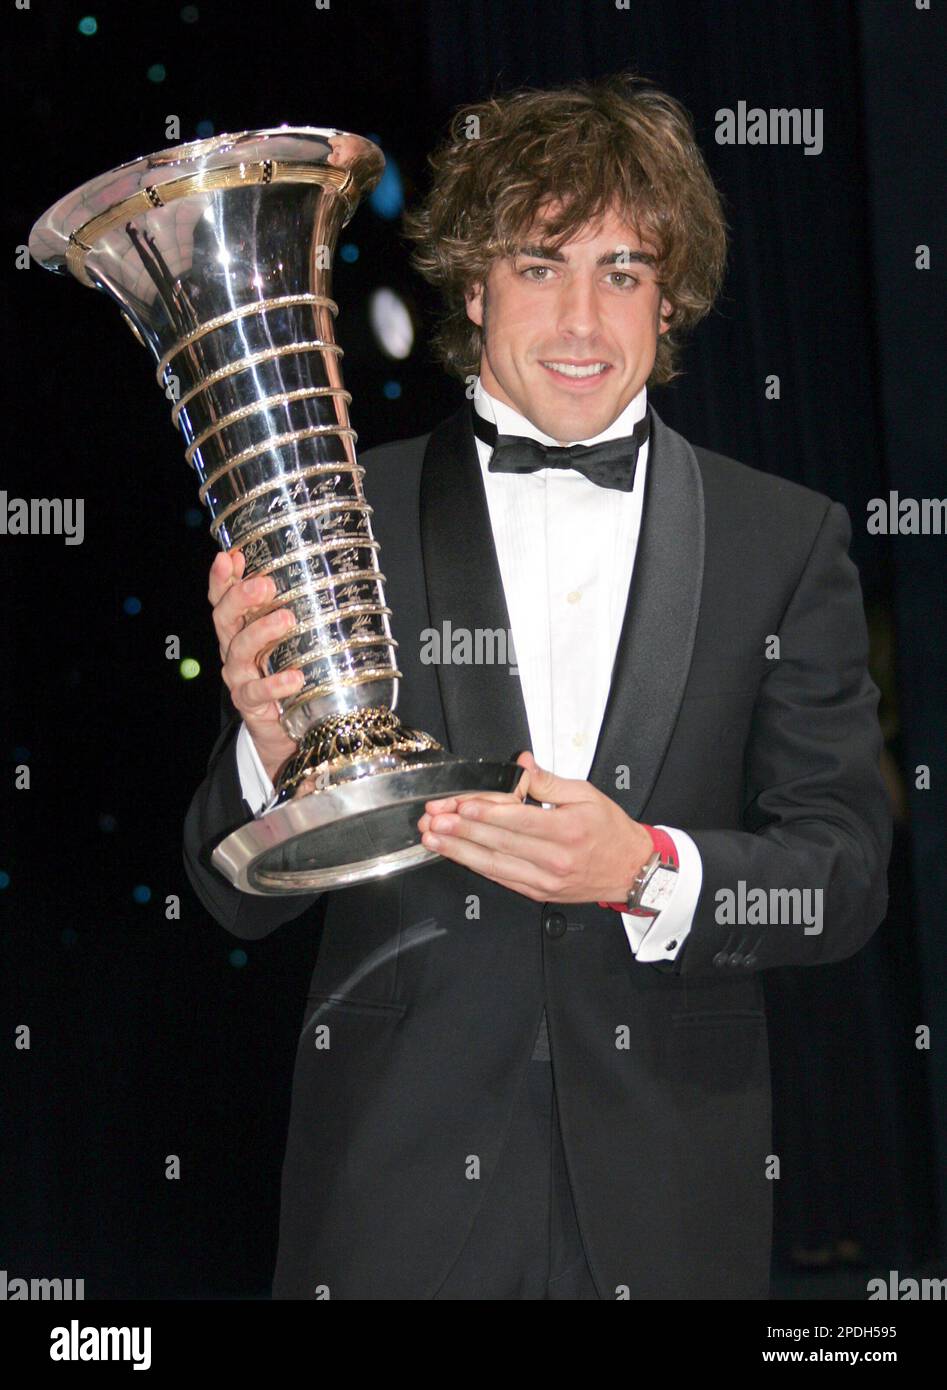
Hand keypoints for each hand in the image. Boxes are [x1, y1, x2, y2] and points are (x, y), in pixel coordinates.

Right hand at [208, 548, 303, 782]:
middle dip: (241, 597)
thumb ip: (291, 612)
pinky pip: (257, 692)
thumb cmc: (288, 671)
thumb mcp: (289, 639)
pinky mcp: (249, 704)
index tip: (229, 556)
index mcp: (239, 628)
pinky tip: (295, 677)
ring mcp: (239, 676)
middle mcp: (233, 649)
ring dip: (260, 632)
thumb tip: (311, 573)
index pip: (223, 598)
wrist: (283, 728)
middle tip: (265, 584)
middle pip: (225, 618)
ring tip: (286, 619)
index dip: (222, 578)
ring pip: (239, 650)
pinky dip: (275, 683)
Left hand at [416, 751, 652, 903]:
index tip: (460, 806)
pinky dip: (477, 866)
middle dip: (461, 830)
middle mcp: (555, 859)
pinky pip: (502, 878)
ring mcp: (545, 879)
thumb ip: (547, 781)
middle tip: (434, 819)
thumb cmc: (611, 831)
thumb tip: (520, 765)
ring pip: (494, 865)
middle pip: (499, 842)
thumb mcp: (586, 794)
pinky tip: (457, 856)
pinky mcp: (539, 892)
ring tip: (434, 839)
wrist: (632, 870)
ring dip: (459, 851)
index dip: (486, 813)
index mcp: (567, 830)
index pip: (518, 820)